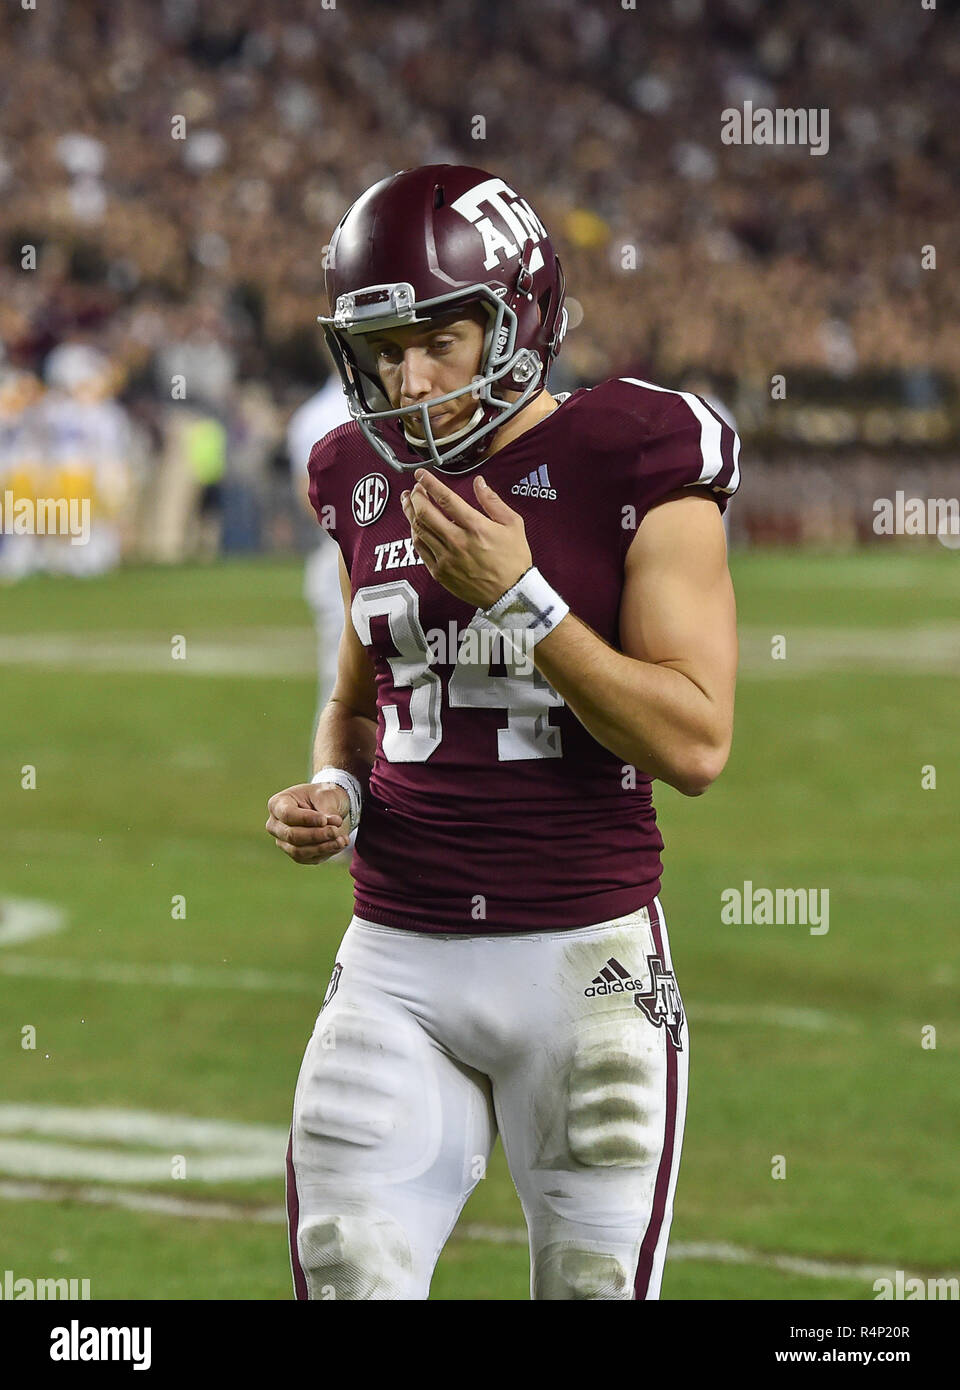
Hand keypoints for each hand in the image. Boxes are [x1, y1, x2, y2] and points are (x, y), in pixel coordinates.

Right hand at [265, 782, 350, 864]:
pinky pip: (309, 858)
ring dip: (323, 847)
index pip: (287, 815)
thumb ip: (327, 810)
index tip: (325, 820)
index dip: (306, 819)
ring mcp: (284, 842)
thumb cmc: (323, 796)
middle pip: (291, 835)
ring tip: (342, 839)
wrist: (330, 806)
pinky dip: (326, 852)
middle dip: (316, 835)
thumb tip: (332, 828)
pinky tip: (340, 843)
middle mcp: (276, 825)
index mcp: (278, 804)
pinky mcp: (296, 854)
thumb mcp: (326, 794)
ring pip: (298, 851)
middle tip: (336, 830)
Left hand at [400, 468, 531, 608]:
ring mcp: (446, 558)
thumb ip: (493, 501)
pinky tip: (416, 527)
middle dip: (415, 496)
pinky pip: (420, 549)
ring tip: (408, 502)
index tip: (421, 474)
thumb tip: (479, 482)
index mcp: (475, 526)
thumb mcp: (513, 524)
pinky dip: (415, 534)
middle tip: (414, 489)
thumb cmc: (514, 559)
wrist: (510, 594)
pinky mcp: (440, 573)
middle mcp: (457, 541)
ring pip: (419, 530)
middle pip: (425, 512)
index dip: (429, 483)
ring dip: (410, 513)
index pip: (445, 498)